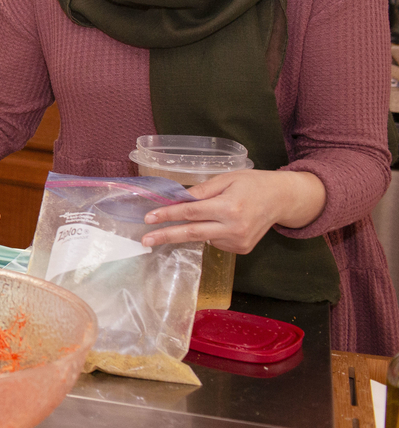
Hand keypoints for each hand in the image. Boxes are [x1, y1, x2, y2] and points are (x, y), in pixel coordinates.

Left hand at [141, 169, 326, 252]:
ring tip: (208, 214)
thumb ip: (201, 190)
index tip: (148, 218)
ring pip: (203, 237)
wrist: (283, 199)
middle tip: (145, 240)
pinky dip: (210, 232)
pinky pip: (215, 241)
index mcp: (230, 207)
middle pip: (192, 233)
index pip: (191, 212)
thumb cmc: (253, 184)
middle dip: (166, 235)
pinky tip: (222, 222)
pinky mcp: (242, 249)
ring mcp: (239, 242)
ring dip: (191, 229)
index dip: (168, 215)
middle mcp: (234, 228)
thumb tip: (177, 199)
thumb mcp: (227, 178)